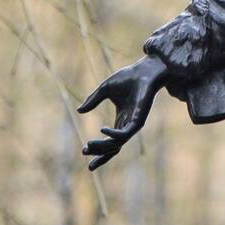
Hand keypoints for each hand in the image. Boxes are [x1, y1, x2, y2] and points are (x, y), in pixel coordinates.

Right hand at [78, 54, 167, 170]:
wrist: (144, 71)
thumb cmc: (128, 78)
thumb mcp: (105, 89)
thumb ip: (93, 100)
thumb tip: (79, 111)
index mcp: (121, 120)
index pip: (109, 141)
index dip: (97, 149)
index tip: (84, 152)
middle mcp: (127, 125)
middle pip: (113, 148)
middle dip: (99, 154)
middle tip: (84, 152)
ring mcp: (133, 124)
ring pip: (117, 143)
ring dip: (102, 146)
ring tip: (88, 145)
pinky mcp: (138, 121)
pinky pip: (124, 134)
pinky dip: (113, 134)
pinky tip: (102, 130)